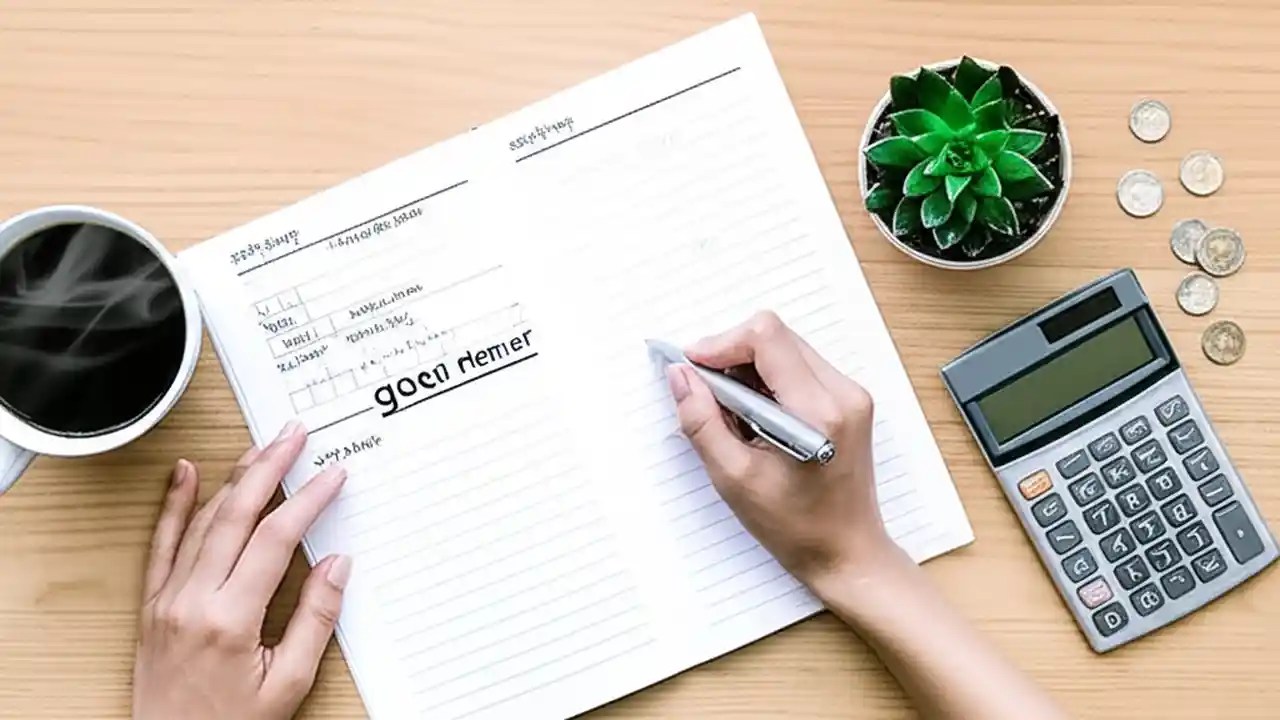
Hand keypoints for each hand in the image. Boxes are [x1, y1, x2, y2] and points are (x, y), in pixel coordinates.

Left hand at [133, 421, 348, 719]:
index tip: (332, 476)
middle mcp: (192, 600)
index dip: (308, 500)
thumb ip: (315, 620)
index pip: (275, 539)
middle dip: (270, 468)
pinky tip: (185, 473)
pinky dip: (174, 504)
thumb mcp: (288, 684)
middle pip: (236, 514)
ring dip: (235, 478)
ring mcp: (167, 599)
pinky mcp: (152, 604)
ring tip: (263, 448)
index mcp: (229, 619)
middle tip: (295, 436)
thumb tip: (336, 566)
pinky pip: (162, 543)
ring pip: (203, 520)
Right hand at [667, 311, 901, 595]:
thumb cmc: (796, 527)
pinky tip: (755, 417)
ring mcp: (850, 395)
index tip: (692, 368)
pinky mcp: (847, 400)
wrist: (846, 552)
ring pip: (785, 348)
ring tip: (733, 414)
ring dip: (748, 369)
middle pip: (775, 336)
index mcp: (818, 412)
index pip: (766, 338)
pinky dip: (767, 381)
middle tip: (706, 393)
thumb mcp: (734, 477)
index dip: (720, 344)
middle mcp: (843, 393)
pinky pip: (798, 367)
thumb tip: (680, 376)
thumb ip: (702, 421)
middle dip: (731, 356)